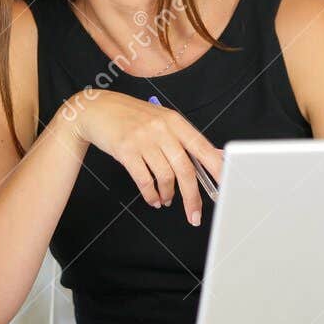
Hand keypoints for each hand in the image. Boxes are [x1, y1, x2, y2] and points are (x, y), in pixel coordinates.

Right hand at [61, 88, 223, 224]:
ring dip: (168, 195)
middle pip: (185, 169)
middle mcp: (161, 129)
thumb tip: (213, 158)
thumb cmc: (131, 116)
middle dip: (192, 197)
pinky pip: (144, 180)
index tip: (226, 186)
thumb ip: (184, 138)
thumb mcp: (161, 120)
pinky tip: (153, 198)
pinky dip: (151, 195)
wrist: (97, 109)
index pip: (203, 147)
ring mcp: (143, 139)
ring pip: (165, 177)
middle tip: (194, 214)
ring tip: (167, 200)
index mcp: (175, 121)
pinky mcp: (126, 151)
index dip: (217, 168)